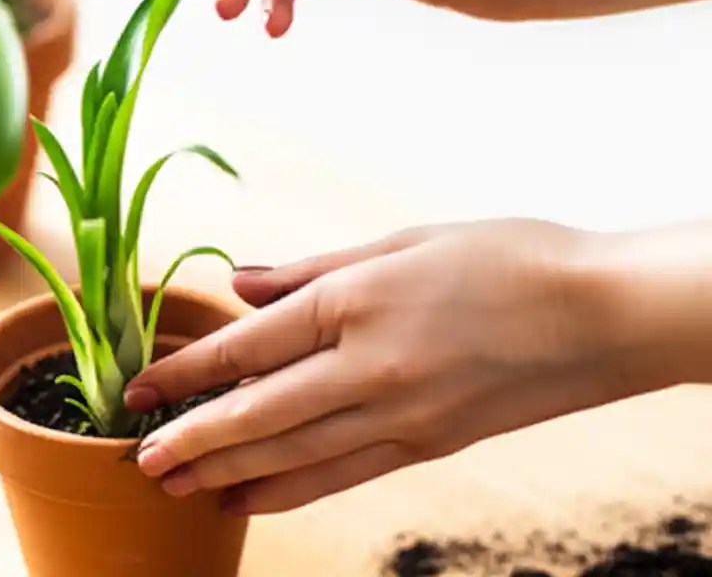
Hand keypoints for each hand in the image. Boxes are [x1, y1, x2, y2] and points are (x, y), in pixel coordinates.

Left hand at [124, 219, 668, 514]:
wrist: (603, 312)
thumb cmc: (503, 257)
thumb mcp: (401, 241)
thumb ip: (310, 270)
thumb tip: (238, 283)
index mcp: (356, 301)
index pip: (247, 347)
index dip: (185, 373)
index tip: (137, 391)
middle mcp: (369, 366)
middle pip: (258, 412)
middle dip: (190, 438)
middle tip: (137, 458)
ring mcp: (400, 414)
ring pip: (292, 454)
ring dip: (226, 472)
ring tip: (176, 487)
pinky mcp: (428, 444)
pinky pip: (343, 475)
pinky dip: (289, 490)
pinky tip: (250, 499)